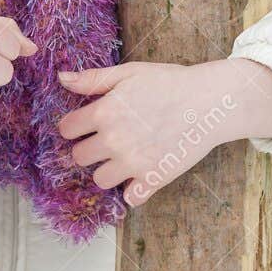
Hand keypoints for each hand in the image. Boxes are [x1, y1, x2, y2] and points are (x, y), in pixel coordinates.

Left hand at [56, 56, 271, 205]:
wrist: (210, 102)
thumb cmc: (170, 82)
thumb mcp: (129, 72)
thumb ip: (93, 79)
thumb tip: (61, 78)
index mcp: (104, 113)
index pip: (66, 130)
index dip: (74, 126)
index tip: (85, 124)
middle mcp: (113, 141)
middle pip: (79, 157)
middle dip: (88, 148)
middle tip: (106, 140)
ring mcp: (132, 163)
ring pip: (99, 180)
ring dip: (107, 170)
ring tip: (123, 157)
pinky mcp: (153, 179)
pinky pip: (130, 198)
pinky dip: (133, 190)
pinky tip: (141, 174)